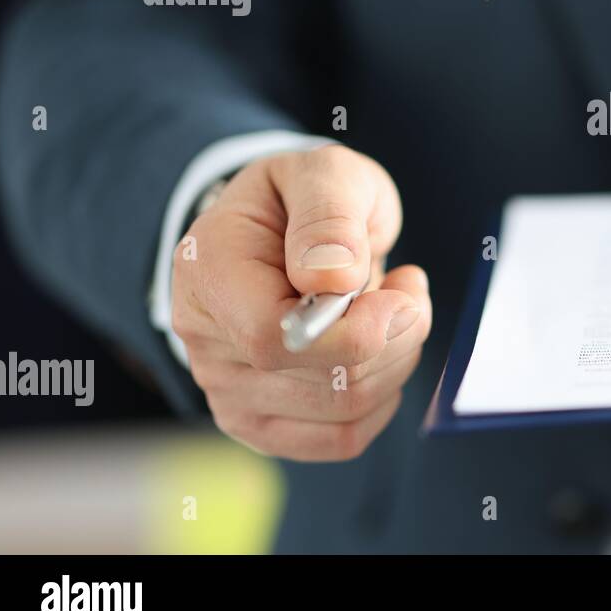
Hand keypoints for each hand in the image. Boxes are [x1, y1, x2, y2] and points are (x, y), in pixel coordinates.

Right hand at [170, 145, 430, 460]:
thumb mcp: (323, 173)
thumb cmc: (302, 199)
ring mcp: (227, 389)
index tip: (401, 292)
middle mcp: (205, 340)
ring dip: (397, 356)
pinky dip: (384, 394)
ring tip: (390, 304)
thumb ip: (327, 214)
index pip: (273, 338)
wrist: (281, 230)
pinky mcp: (260, 422)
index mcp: (208, 270)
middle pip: (325, 380)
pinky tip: (381, 347)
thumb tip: (332, 278)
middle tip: (405, 285)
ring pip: (345, 409)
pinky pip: (342, 437)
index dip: (352, 332)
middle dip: (394, 334)